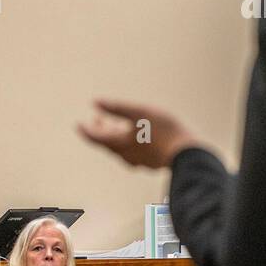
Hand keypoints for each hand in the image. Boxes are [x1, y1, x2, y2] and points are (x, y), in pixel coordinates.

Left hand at [78, 99, 200, 169]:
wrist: (187, 153)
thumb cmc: (164, 131)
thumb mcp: (139, 112)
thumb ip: (116, 108)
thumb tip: (95, 103)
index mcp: (120, 144)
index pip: (95, 138)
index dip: (86, 130)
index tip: (78, 124)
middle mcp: (126, 155)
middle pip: (107, 144)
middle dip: (100, 132)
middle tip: (97, 120)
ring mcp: (139, 161)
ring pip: (120, 150)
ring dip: (114, 137)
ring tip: (117, 127)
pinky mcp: (150, 162)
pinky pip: (133, 153)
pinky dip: (128, 143)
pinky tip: (137, 138)